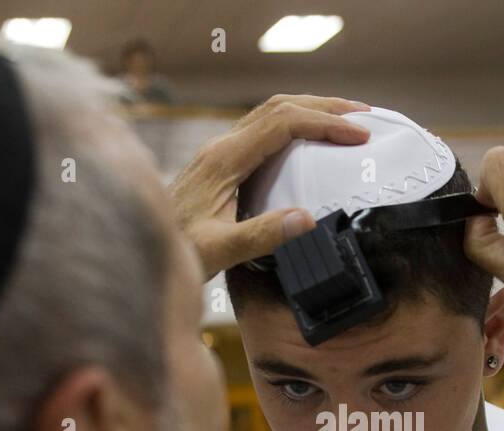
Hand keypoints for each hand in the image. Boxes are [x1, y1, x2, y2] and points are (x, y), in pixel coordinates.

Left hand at [169, 95, 370, 277]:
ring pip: (270, 115)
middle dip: (324, 106)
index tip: (358, 136)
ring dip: (310, 111)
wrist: (139, 252)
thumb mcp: (219, 251)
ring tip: (345, 121)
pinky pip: (262, 132)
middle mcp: (220, 148)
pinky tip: (309, 143)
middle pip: (279, 107)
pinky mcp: (220, 166)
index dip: (324, 123)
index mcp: (223, 160)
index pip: (282, 124)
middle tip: (364, 115)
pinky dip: (294, 128)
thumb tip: (307, 219)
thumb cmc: (175, 252)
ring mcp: (219, 154)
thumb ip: (261, 235)